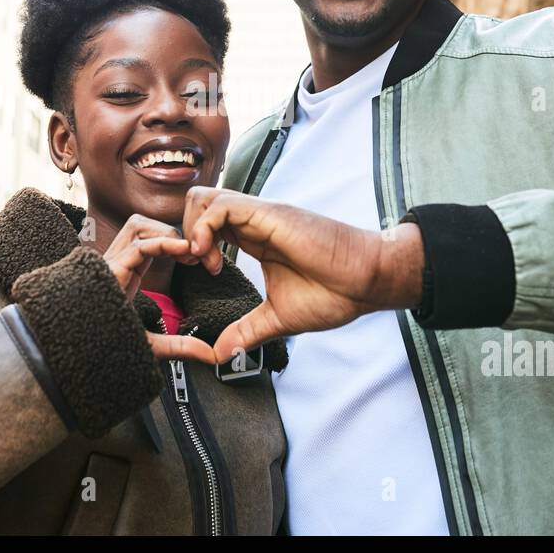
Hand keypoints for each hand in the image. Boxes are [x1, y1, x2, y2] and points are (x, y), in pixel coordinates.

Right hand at [101, 214, 215, 363]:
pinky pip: (138, 244)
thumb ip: (181, 345)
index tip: (197, 258)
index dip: (175, 244)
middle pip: (142, 226)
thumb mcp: (153, 345)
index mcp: (124, 273)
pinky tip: (182, 251)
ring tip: (188, 251)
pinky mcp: (109, 269)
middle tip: (196, 253)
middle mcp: (116, 264)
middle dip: (172, 233)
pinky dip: (163, 243)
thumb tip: (211, 355)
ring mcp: (111, 264)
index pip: (149, 242)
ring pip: (138, 226)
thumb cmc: (108, 347)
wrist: (81, 355)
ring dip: (166, 233)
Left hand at [179, 187, 424, 363]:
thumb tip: (219, 354)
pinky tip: (212, 258)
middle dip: (184, 231)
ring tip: (204, 261)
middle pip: (198, 202)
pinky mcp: (270, 215)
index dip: (194, 245)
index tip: (205, 274)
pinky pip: (223, 206)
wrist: (368, 281)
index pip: (208, 222)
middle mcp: (254, 221)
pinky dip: (205, 228)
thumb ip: (246, 331)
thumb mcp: (278, 318)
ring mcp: (261, 215)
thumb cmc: (334, 294)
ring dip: (192, 229)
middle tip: (197, 265)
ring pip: (205, 198)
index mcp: (255, 237)